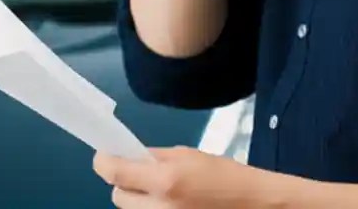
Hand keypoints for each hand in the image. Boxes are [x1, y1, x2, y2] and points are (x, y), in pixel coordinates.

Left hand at [93, 146, 274, 207]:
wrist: (253, 205)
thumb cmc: (224, 175)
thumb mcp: (188, 155)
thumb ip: (155, 156)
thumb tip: (130, 156)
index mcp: (165, 181)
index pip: (114, 174)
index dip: (103, 162)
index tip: (105, 155)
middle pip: (118, 197)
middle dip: (125, 184)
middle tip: (142, 175)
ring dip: (138, 200)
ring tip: (163, 192)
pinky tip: (173, 204)